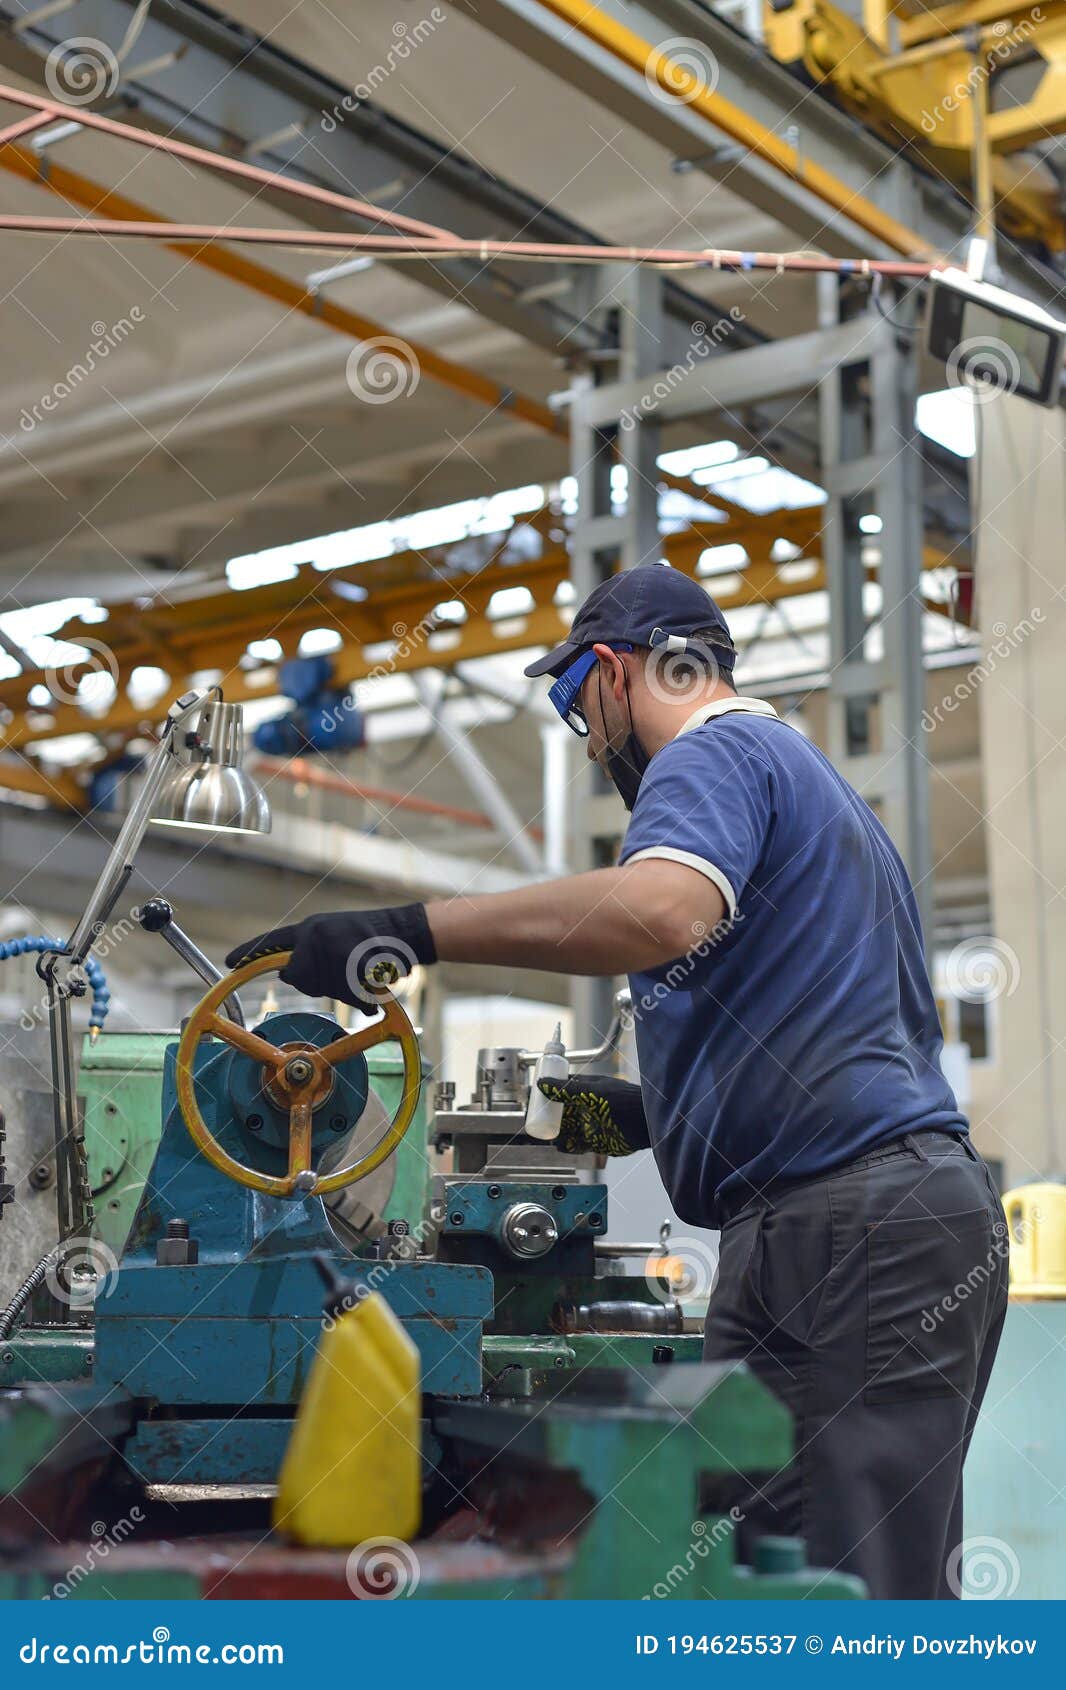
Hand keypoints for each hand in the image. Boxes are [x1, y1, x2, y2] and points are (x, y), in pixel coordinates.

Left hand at [225, 904, 435, 1011]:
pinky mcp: (351, 957)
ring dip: (343, 989)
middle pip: (299, 975)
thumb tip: (288, 977)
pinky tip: (371, 984)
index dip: (250, 953)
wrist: (407, 931)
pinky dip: (360, 994)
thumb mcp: (335, 939)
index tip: (229, 963)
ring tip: (362, 975)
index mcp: (310, 928)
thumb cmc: (372, 941)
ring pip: (324, 985)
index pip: (272, 941)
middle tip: (343, 976)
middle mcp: (316, 933)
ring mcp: (333, 944)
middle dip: (317, 982)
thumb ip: (311, 958)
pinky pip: (345, 989)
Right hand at [536, 1073, 648, 1156]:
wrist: (649, 1123)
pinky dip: (568, 1146)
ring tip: (545, 1137)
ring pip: (566, 1130)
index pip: (560, 1090)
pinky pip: (577, 1145)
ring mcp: (591, 1124)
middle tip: (533, 1124)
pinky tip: (562, 1146)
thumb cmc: (625, 1101)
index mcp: (585, 1090)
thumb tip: (542, 1083)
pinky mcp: (597, 1141)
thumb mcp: (593, 1092)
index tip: (531, 1100)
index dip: (545, 1095)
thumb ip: (567, 1089)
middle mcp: (586, 1107)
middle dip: (546, 1118)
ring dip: (555, 1134)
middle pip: (560, 1112)